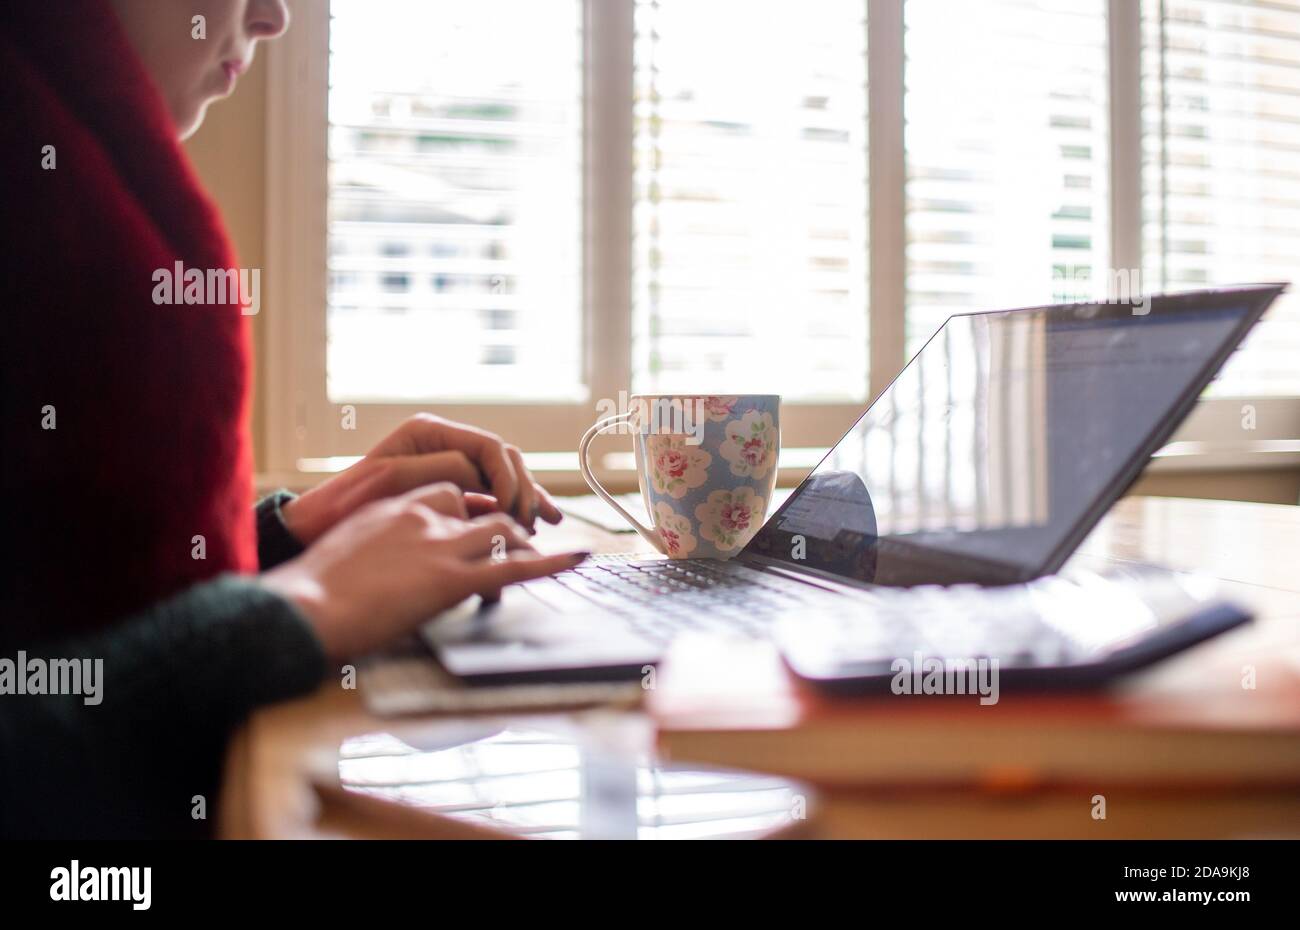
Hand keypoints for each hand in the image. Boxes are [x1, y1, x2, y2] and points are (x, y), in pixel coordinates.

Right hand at [262, 483, 585, 659]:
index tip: (483, 524)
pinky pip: (515, 565)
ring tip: (540, 555)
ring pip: (503, 531)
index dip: (474, 510)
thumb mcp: (348, 555)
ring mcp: (440, 544)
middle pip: (483, 508)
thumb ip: (375, 552)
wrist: (304, 608)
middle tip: (525, 538)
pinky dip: (554, 561)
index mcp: (395, 506)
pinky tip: (579, 557)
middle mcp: (423, 515)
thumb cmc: (312, 594)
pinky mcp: (452, 578)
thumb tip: (378, 573)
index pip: (452, 492)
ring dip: (524, 543)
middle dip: (508, 522)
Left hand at [281, 413, 562, 545]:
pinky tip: (532, 523)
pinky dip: (513, 510)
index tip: (511, 508)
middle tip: (530, 523)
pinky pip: (492, 496)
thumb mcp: (393, 480)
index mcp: (428, 432)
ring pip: (504, 477)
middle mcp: (443, 445)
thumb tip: (482, 478)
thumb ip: (442, 470)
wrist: (319, 529)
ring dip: (526, 499)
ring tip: (543, 522)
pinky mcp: (451, 494)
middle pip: (503, 460)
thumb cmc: (346, 504)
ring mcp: (448, 468)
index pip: (487, 447)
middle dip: (523, 489)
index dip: (507, 477)